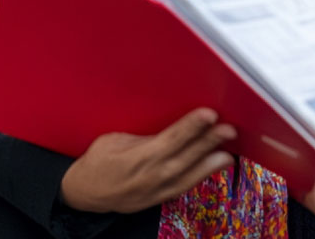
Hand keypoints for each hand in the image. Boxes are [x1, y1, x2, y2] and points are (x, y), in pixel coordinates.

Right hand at [60, 108, 235, 213]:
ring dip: (211, 163)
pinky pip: (184, 187)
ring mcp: (155, 191)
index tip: (209, 114)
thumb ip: (144, 135)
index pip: (170, 140)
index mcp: (137, 158)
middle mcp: (150, 177)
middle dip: (208, 143)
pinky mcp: (158, 200)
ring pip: (189, 177)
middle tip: (230, 129)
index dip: (190, 127)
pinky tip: (217, 164)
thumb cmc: (97, 160)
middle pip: (185, 159)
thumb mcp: (114, 139)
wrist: (82, 194)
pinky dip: (202, 176)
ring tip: (231, 150)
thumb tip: (170, 123)